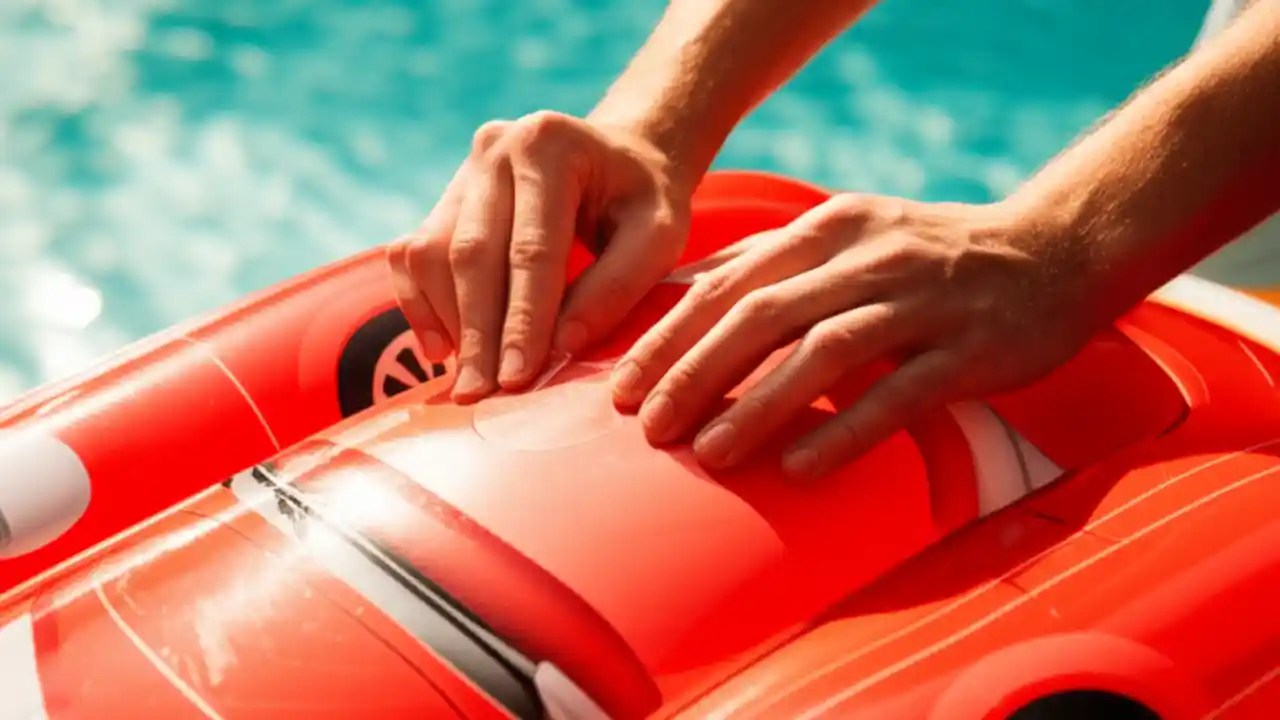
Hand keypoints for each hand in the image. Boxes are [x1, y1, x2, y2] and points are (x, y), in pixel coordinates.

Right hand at [388, 111, 690, 402]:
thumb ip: (616, 287)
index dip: (523, 318)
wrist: (622, 158)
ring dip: (448, 322)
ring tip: (470, 380)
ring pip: (433, 254)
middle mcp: (495, 147)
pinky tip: (443, 349)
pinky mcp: (445, 199)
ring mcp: (462, 170)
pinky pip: (411, 255)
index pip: (531, 248)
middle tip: (482, 393)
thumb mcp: (659, 235)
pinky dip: (421, 305)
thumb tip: (561, 347)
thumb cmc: (644, 201)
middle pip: (472, 253)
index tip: (518, 376)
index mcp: (550, 144)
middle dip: (478, 331)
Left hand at [610, 193, 1097, 479]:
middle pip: (763, 312)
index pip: (729, 281)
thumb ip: (770, 264)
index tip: (623, 387)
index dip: (669, 336)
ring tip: (710, 453)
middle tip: (650, 427)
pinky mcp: (969, 348)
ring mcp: (921, 300)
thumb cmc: (931, 254)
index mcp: (828, 227)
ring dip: (759, 403)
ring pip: (824, 350)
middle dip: (696, 371)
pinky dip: (844, 429)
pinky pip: (898, 393)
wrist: (1055, 248)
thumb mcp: (847, 236)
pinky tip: (800, 468)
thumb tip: (679, 297)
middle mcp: (867, 256)